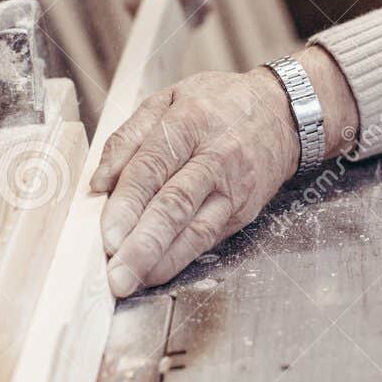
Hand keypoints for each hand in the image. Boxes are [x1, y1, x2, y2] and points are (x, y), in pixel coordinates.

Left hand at [90, 46, 359, 295]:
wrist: (283, 114)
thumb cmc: (217, 104)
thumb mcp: (169, 99)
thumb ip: (128, 137)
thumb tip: (98, 182)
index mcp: (190, 122)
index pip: (152, 166)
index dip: (128, 203)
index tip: (106, 235)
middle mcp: (215, 157)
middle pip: (175, 205)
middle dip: (144, 244)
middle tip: (118, 274)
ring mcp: (233, 189)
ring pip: (196, 230)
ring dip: (162, 261)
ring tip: (133, 282)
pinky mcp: (243, 211)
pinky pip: (209, 239)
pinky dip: (181, 259)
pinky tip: (156, 273)